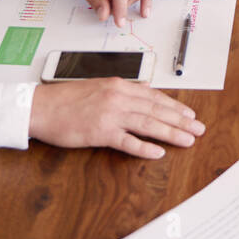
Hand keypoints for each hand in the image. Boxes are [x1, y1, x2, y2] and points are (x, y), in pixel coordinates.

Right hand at [29, 78, 204, 158]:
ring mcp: (110, 115)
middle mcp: (118, 98)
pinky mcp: (100, 132)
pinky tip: (158, 153)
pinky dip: (144, 147)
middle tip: (199, 129)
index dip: (175, 106)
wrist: (40, 107)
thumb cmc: (65, 99)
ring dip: (171, 133)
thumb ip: (119, 92)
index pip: (154, 97)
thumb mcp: (97, 87)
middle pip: (157, 110)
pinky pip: (127, 141)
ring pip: (148, 124)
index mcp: (118, 86)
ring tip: (188, 140)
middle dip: (181, 120)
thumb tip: (141, 96)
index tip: (189, 114)